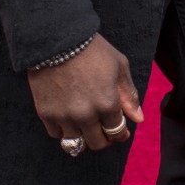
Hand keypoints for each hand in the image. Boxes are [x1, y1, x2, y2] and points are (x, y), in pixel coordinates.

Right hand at [27, 34, 142, 152]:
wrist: (57, 40)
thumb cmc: (93, 50)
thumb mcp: (119, 67)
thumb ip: (129, 95)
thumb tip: (138, 119)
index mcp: (107, 103)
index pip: (117, 132)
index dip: (121, 134)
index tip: (121, 132)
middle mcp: (86, 115)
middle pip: (97, 143)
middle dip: (104, 139)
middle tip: (104, 132)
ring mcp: (64, 116)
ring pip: (75, 143)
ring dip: (83, 137)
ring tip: (85, 127)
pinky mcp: (46, 114)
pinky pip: (56, 134)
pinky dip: (63, 131)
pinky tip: (68, 120)